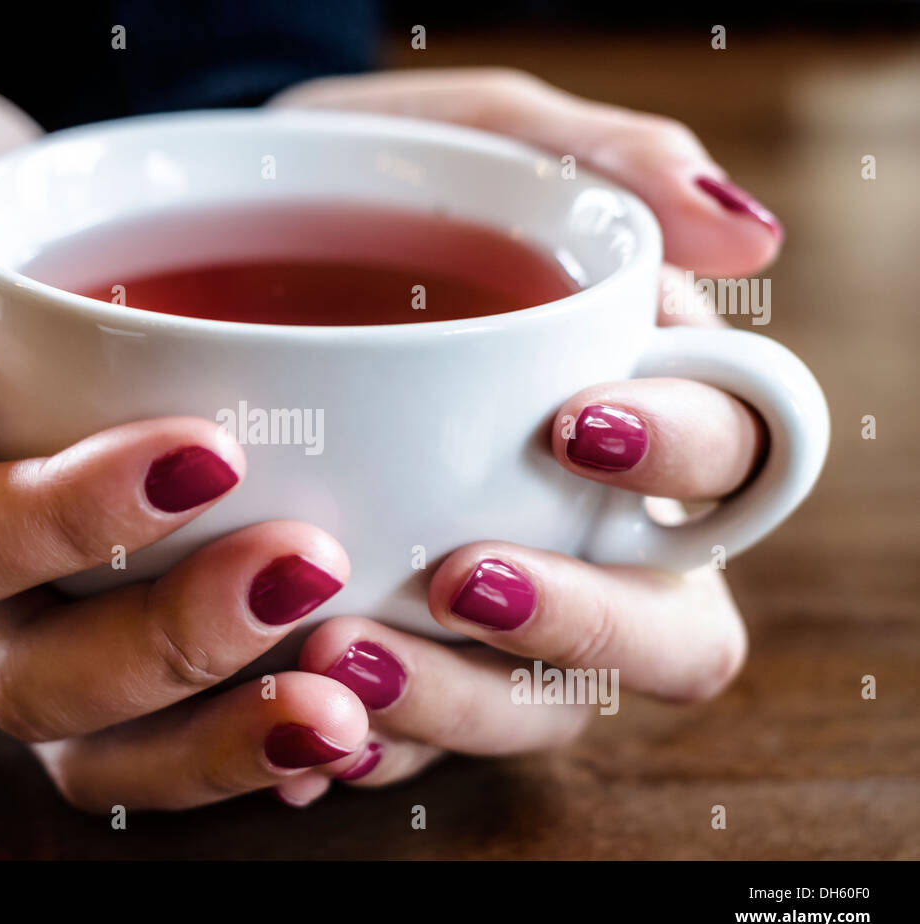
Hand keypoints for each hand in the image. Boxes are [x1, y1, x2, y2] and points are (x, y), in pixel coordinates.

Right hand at [0, 81, 371, 810]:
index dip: (73, 517)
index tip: (212, 451)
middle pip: (19, 675)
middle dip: (171, 643)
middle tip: (308, 571)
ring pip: (81, 748)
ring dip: (216, 741)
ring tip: (342, 714)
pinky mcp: (68, 655)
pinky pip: (136, 749)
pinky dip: (231, 754)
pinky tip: (336, 735)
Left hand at [269, 69, 772, 802]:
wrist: (222, 257)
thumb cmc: (374, 192)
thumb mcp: (473, 137)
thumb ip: (601, 164)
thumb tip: (746, 231)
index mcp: (647, 419)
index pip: (736, 457)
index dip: (683, 455)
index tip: (575, 423)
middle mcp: (600, 537)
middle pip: (673, 633)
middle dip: (579, 620)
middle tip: (461, 572)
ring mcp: (505, 616)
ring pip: (541, 710)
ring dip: (456, 703)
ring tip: (340, 655)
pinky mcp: (407, 660)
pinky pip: (416, 740)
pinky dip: (364, 741)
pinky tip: (297, 723)